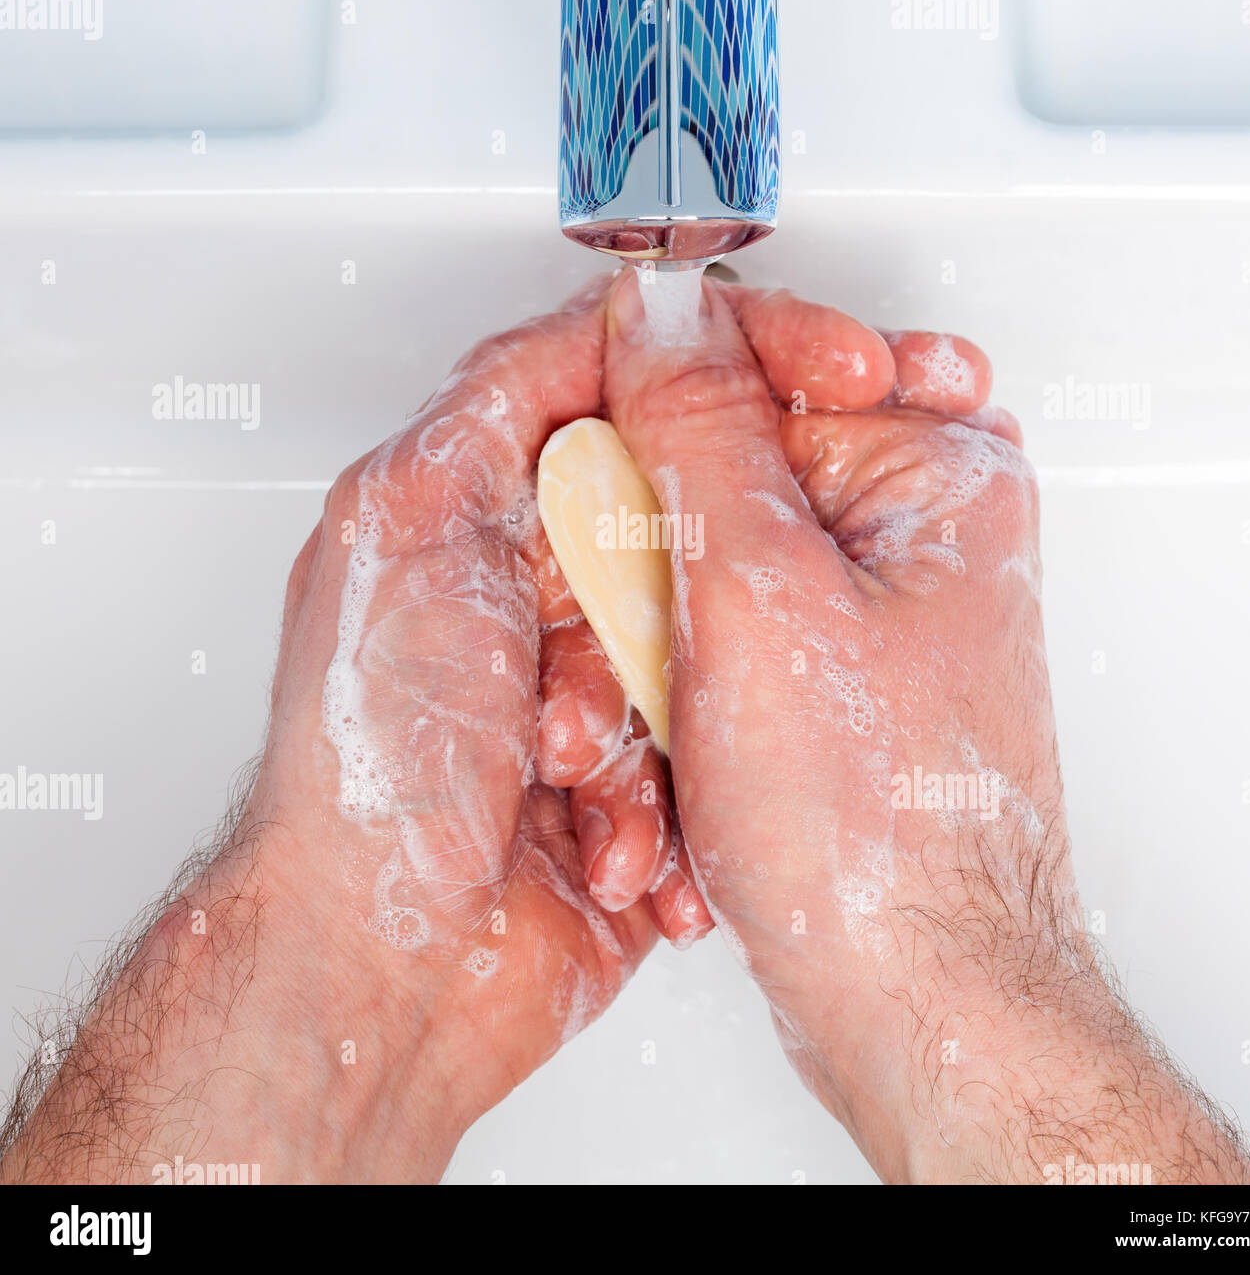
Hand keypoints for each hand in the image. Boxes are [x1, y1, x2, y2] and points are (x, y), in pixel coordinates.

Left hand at [1, 284, 699, 1182]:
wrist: (386, 965)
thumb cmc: (371, 763)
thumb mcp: (406, 526)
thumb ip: (497, 406)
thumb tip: (599, 320)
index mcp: (493, 512)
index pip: (637, 393)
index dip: (738, 368)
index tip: (843, 368)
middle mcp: (554, 588)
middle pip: (694, 524)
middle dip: (689, 598)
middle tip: (628, 658)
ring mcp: (607, 685)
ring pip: (718, 646)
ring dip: (662, 723)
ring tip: (571, 772)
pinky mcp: (649, 778)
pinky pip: (718, 754)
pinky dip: (673, 807)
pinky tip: (615, 843)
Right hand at [602, 271, 1249, 1183]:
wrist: (914, 1000)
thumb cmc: (876, 838)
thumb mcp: (756, 597)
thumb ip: (697, 432)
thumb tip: (657, 314)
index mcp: (929, 469)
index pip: (757, 356)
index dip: (646, 420)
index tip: (590, 486)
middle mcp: (906, 525)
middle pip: (710, 474)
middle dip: (632, 579)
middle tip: (619, 659)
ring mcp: (861, 605)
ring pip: (692, 568)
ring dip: (640, 658)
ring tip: (642, 750)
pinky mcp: (822, 676)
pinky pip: (709, 643)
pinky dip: (672, 701)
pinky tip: (670, 778)